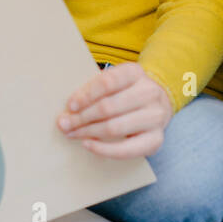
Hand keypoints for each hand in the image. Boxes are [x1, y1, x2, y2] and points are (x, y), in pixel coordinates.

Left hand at [56, 62, 172, 159]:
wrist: (158, 105)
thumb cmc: (126, 93)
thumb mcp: (114, 82)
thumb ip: (95, 89)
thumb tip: (69, 108)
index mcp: (135, 72)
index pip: (107, 82)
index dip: (86, 95)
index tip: (70, 106)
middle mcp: (149, 92)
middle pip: (108, 107)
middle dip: (81, 118)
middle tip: (64, 124)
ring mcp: (155, 116)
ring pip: (114, 127)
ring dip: (88, 133)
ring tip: (72, 134)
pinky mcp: (156, 139)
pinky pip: (126, 149)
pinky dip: (103, 149)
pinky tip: (88, 145)